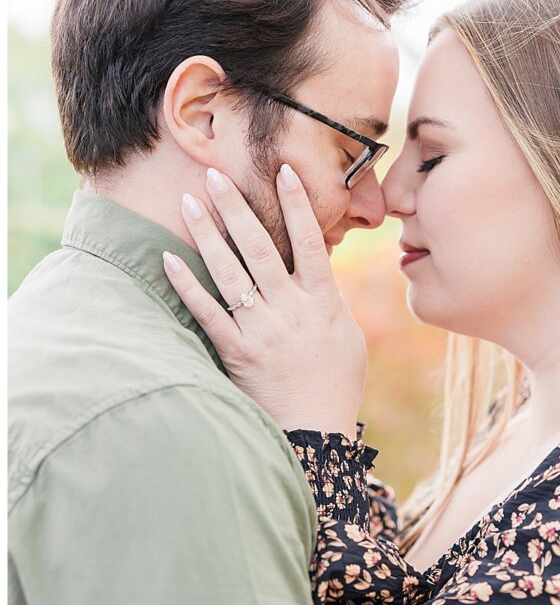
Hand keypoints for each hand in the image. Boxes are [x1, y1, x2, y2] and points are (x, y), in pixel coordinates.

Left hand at [163, 164, 365, 436]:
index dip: (298, 206)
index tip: (284, 172)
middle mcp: (291, 309)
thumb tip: (315, 274)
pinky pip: (208, 311)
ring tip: (191, 202)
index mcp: (323, 302)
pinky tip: (169, 258)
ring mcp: (262, 329)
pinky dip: (187, 284)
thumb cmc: (336, 384)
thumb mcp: (345, 338)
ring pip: (232, 272)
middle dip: (238, 208)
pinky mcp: (236, 351)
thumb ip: (327, 303)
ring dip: (209, 234)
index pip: (311, 243)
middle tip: (216, 176)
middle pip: (262, 248)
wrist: (315, 432)